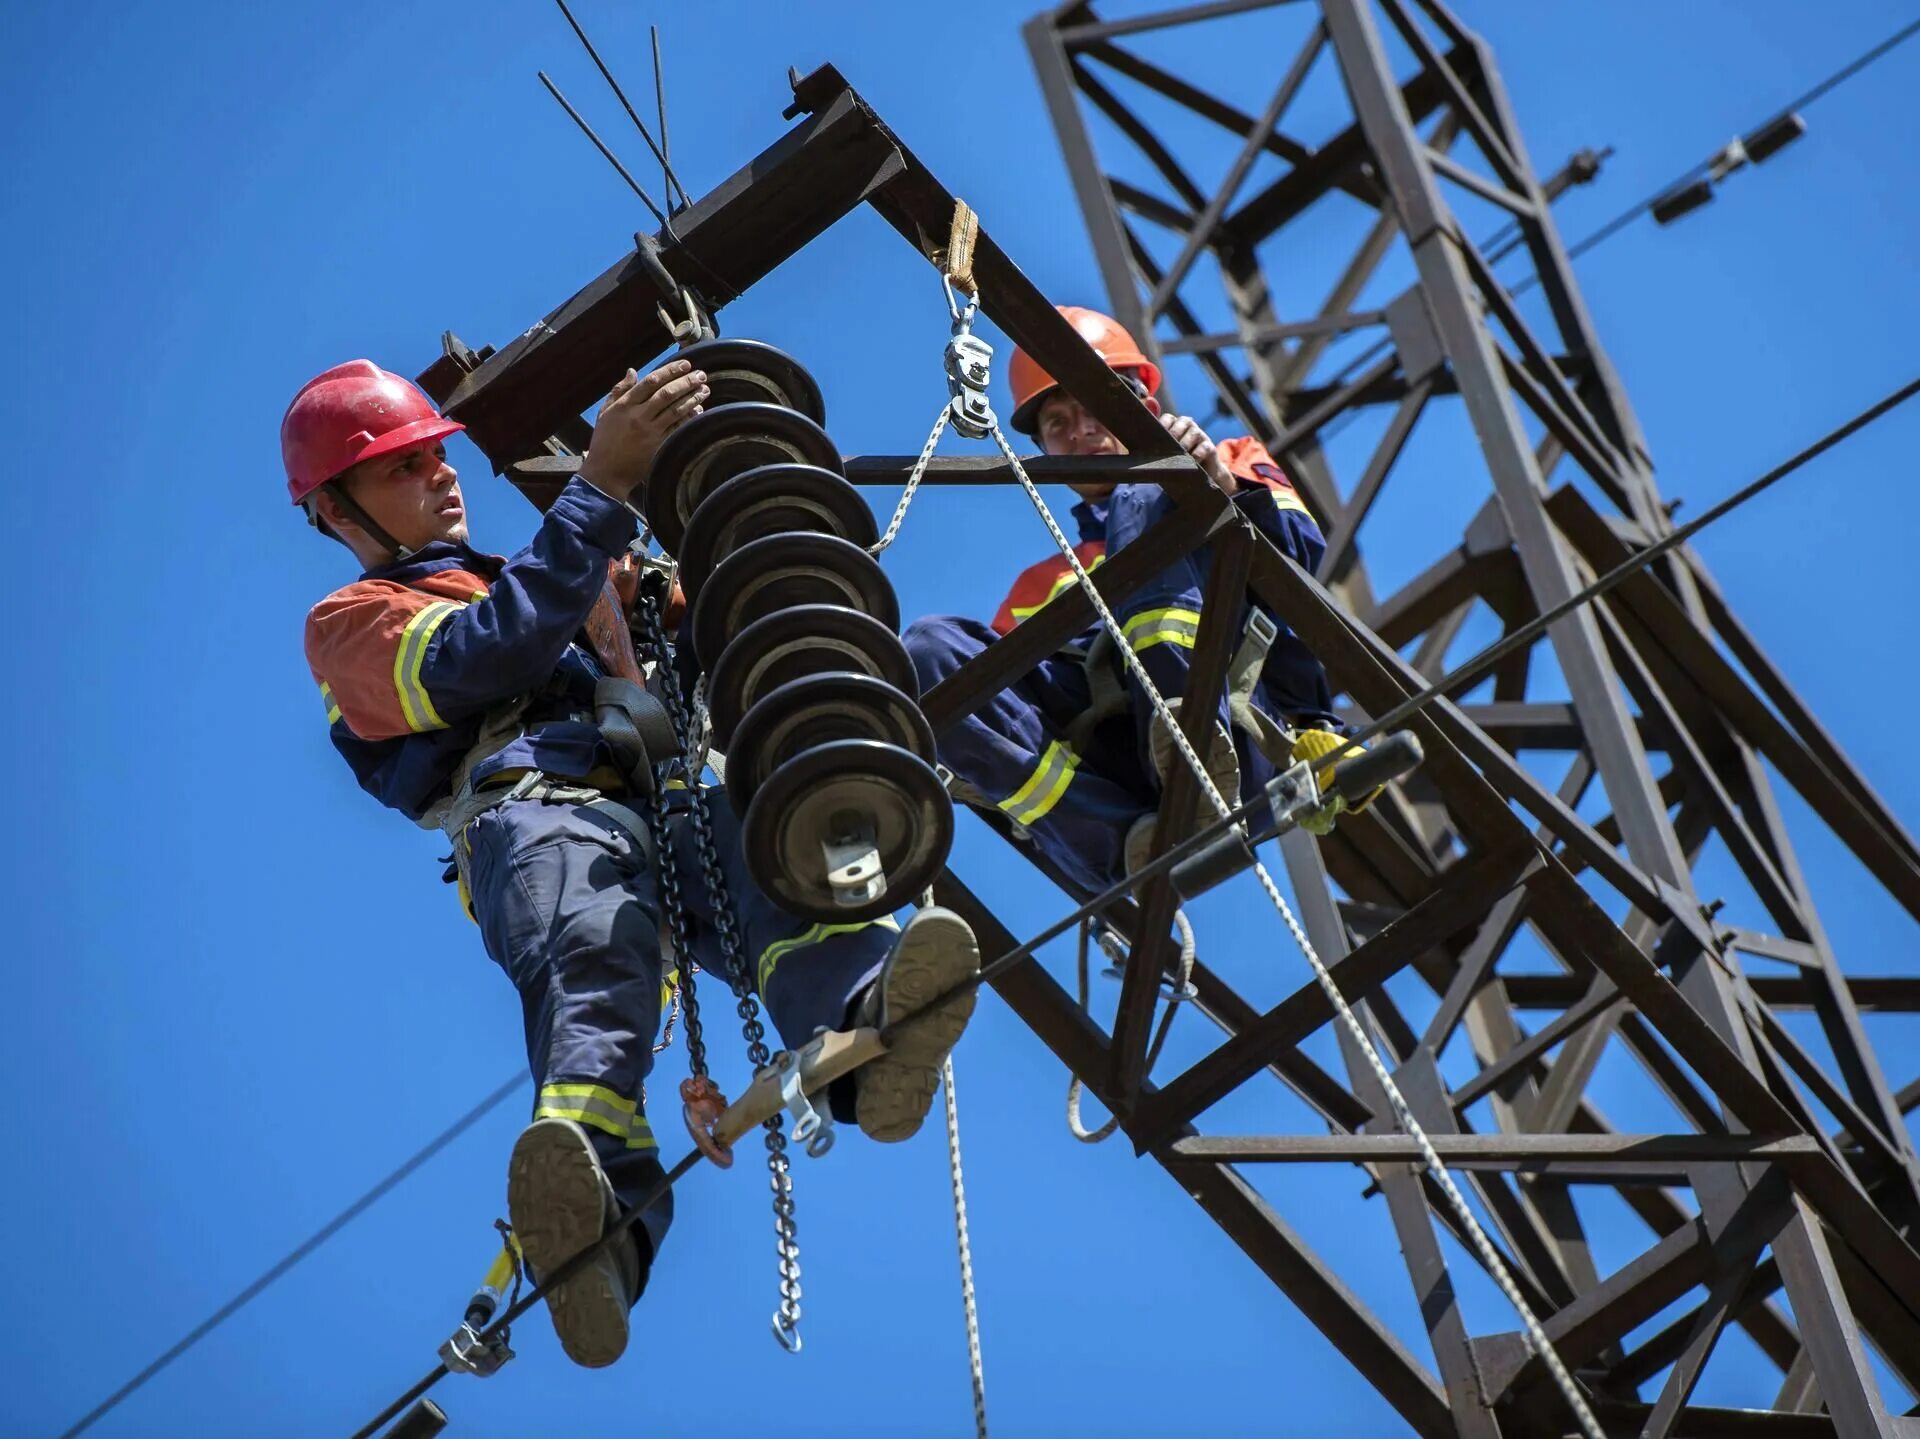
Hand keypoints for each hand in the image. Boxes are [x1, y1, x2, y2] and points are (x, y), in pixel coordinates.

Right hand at [579, 359, 708, 500]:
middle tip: (701, 374)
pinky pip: (677, 429)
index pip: (650, 382)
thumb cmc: (604, 441)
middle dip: (686, 382)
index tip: (685, 364)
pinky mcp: (658, 447)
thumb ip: (619, 390)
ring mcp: (649, 432)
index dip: (669, 371)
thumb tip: (632, 371)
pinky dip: (689, 419)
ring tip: (705, 389)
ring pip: (675, 410)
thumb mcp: (605, 413)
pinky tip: (699, 411)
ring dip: (692, 398)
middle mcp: (638, 417)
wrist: (606, 473)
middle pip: (666, 394)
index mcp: (624, 405)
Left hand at [1162, 412, 1236, 493]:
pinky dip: (1198, 453)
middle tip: (1168, 444)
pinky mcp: (1210, 448)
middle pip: (1183, 421)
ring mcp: (1201, 436)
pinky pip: (1205, 447)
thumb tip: (1138, 450)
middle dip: (1175, 432)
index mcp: (1176, 426)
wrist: (1201, 476)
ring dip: (1185, 442)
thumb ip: (1156, 448)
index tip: (1156, 433)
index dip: (1163, 424)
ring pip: (1194, 432)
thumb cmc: (1178, 463)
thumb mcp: (1166, 455)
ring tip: (1180, 453)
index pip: (1168, 418)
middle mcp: (1189, 428)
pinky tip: (1192, 460)